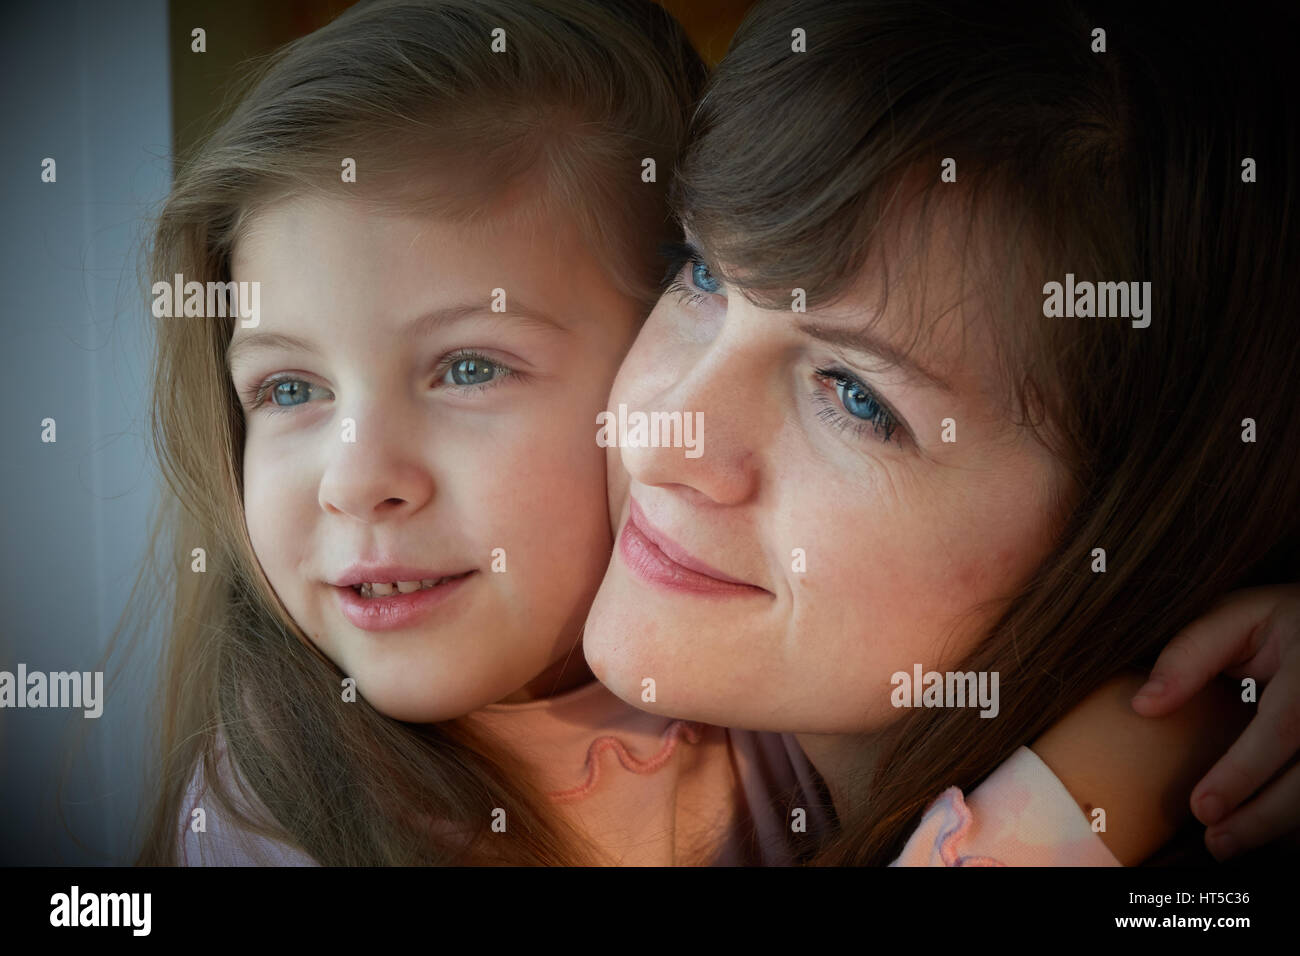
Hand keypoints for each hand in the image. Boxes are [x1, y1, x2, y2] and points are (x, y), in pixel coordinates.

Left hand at [1131, 584, 1299, 859]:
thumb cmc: (1282, 622)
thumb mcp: (1238, 616)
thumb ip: (1191, 653)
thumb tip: (1143, 706)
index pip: (1285, 726)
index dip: (1244, 772)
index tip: (1201, 808)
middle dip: (1264, 816)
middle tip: (1215, 840)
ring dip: (1278, 824)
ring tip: (1227, 842)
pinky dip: (1294, 816)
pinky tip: (1262, 828)